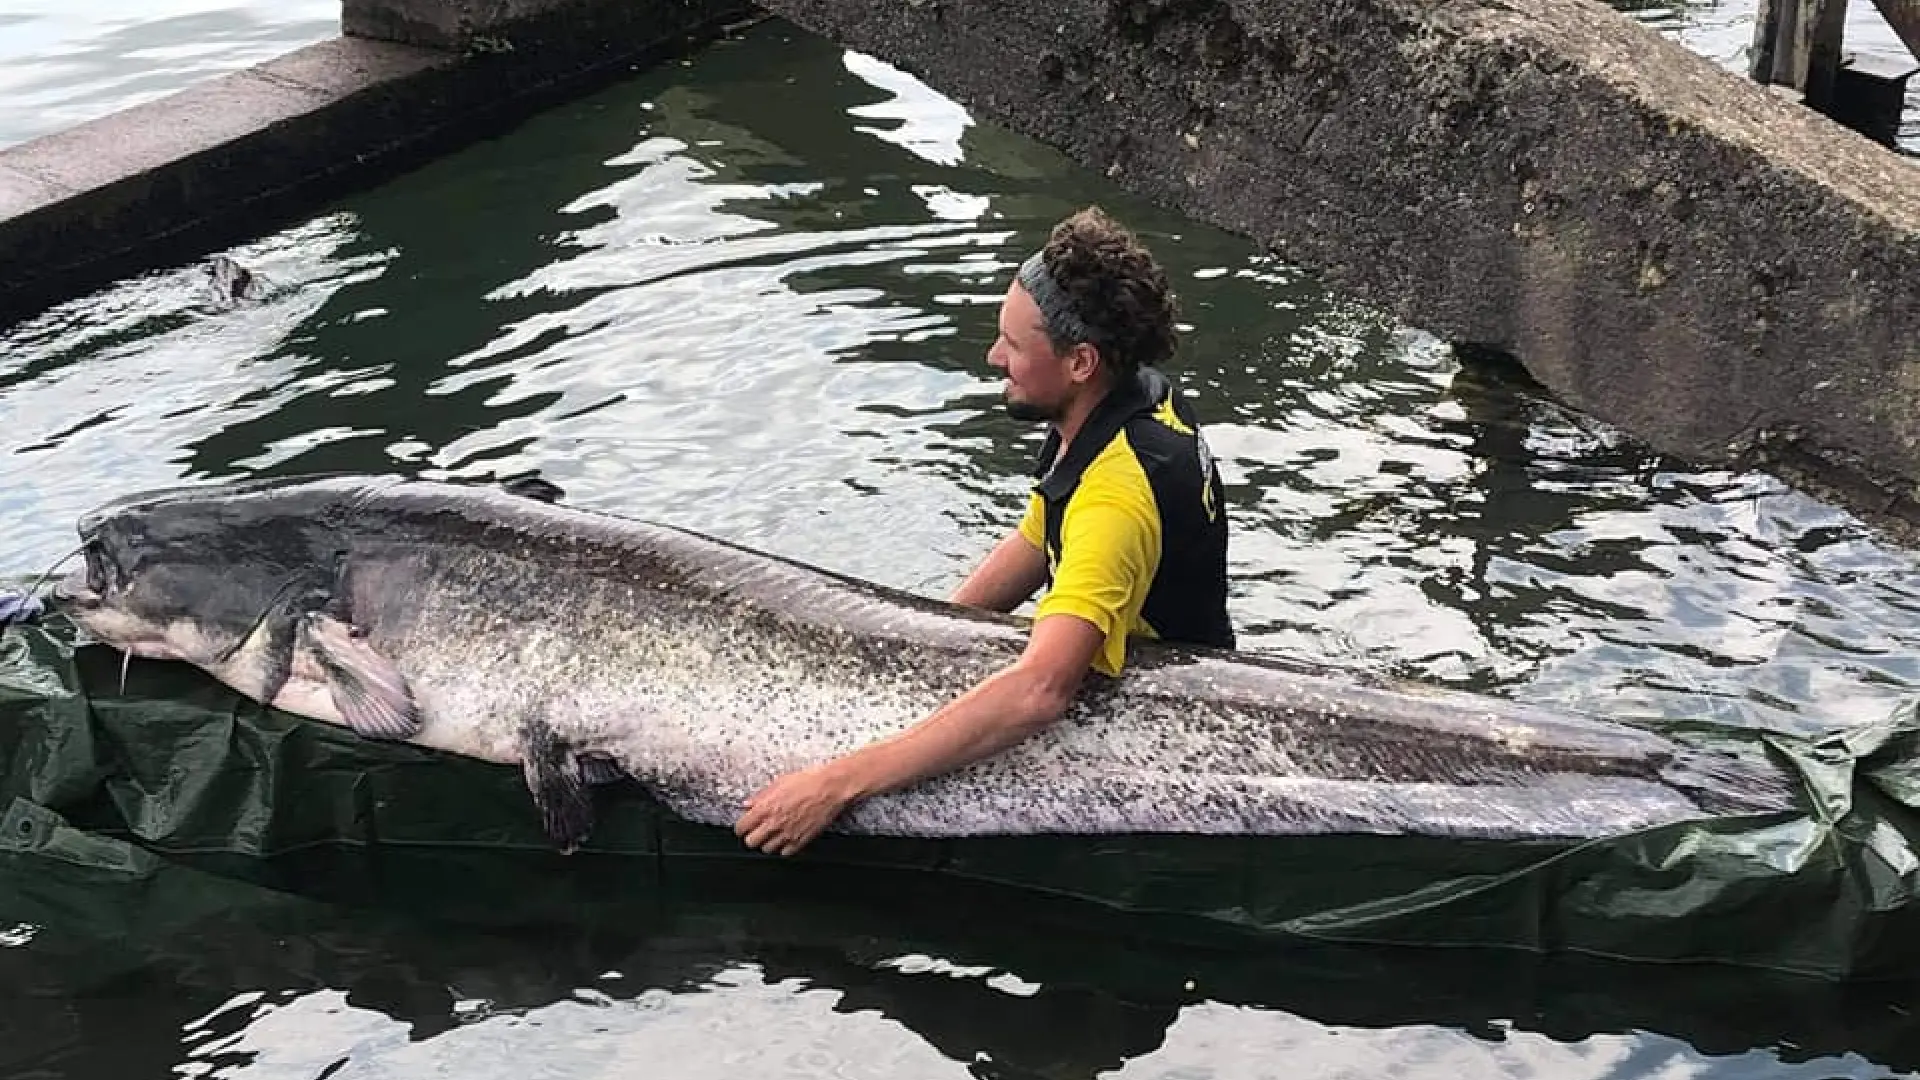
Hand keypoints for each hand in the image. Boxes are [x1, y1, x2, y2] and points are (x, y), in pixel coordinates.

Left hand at [735, 763, 856, 856]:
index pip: (741, 827)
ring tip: (773, 834)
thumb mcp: (779, 782)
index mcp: (765, 808)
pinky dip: (784, 847)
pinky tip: (787, 837)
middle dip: (752, 837)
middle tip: (757, 831)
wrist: (831, 787)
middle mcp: (774, 823)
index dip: (742, 827)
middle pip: (751, 842)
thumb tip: (748, 804)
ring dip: (768, 842)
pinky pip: (785, 853)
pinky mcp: (801, 840)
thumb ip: (761, 796)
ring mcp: (787, 834)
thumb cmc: (808, 781)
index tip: (745, 825)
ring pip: (767, 849)